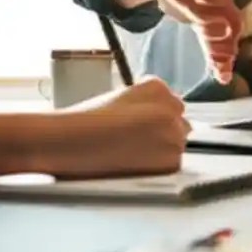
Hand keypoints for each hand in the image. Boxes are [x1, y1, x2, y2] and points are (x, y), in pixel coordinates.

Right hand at [51, 78, 188, 176]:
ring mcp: (175, 131)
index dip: (154, 116)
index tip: (142, 125)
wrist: (74, 141)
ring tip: (132, 153)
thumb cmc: (85, 120)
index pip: (169, 102)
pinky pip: (173, 163)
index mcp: (157, 86)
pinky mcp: (172, 157)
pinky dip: (159, 166)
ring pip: (177, 142)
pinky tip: (135, 163)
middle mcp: (172, 106)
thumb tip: (148, 118)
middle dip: (162, 131)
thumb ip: (141, 103)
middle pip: (177, 121)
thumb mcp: (117, 96)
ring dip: (162, 148)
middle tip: (136, 142)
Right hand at [154, 0, 251, 83]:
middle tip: (232, 37)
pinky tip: (223, 75)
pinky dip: (214, 59)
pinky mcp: (192, 24)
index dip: (211, 1)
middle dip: (217, 28)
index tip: (222, 11)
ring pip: (203, 32)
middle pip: (202, 14)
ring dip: (217, 49)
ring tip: (228, 66)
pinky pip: (204, 42)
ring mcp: (186, 14)